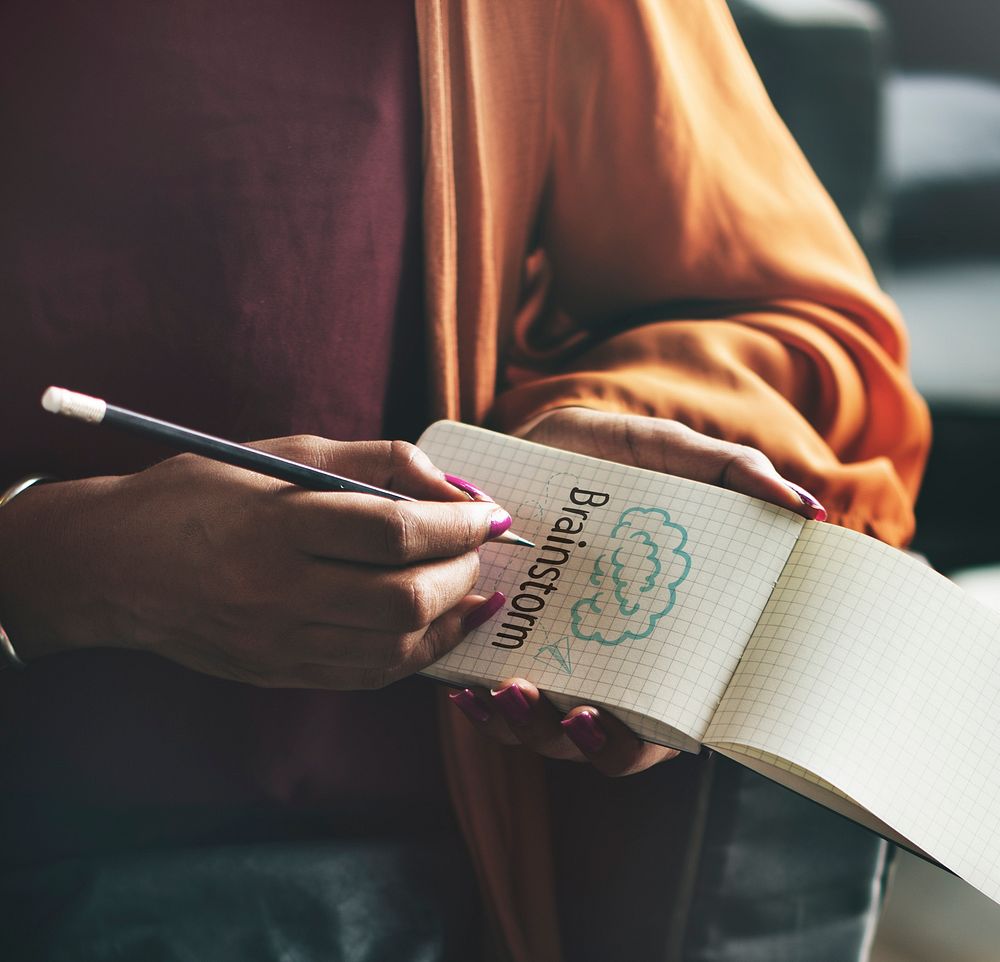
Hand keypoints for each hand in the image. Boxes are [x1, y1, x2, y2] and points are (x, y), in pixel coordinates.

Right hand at [0, 437, 510, 688]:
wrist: (114, 565)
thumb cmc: (203, 491)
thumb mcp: (285, 454)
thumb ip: (377, 462)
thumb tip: (455, 490)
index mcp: (276, 525)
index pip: (395, 533)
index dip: (459, 523)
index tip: (490, 513)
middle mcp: (277, 593)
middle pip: (405, 600)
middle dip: (464, 572)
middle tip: (479, 546)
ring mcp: (277, 644)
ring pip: (396, 651)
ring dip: (453, 618)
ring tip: (474, 587)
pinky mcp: (279, 673)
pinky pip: (369, 675)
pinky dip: (418, 651)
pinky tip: (439, 623)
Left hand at [448, 407, 825, 774]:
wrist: (532, 440)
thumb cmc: (611, 457)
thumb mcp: (668, 452)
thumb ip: (732, 472)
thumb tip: (809, 511)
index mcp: (660, 637)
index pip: (672, 716)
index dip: (656, 734)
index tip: (638, 721)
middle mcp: (607, 662)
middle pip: (608, 741)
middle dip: (590, 741)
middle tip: (573, 712)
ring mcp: (549, 661)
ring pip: (542, 732)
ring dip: (525, 728)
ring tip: (509, 691)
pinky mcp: (496, 649)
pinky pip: (487, 701)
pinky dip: (479, 706)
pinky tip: (464, 688)